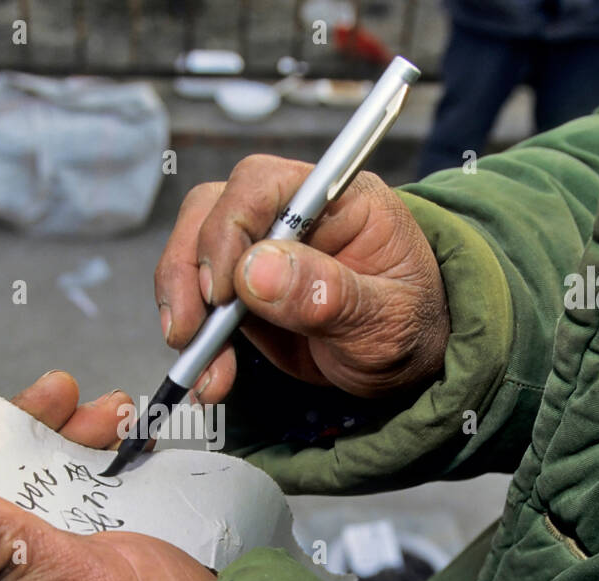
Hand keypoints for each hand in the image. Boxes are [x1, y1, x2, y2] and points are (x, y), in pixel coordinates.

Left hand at [0, 371, 216, 580]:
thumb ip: (11, 548)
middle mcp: (29, 569)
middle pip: (8, 480)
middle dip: (36, 430)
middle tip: (71, 393)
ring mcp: (72, 554)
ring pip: (55, 475)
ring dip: (78, 433)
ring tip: (118, 412)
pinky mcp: (113, 542)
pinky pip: (97, 485)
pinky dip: (111, 453)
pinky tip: (134, 436)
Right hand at [155, 154, 449, 401]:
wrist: (411, 362)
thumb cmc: (414, 327)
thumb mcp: (386, 320)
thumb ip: (328, 294)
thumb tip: (255, 270)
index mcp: (335, 199)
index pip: (261, 184)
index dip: (228, 229)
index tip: (222, 291)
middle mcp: (289, 214)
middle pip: (210, 212)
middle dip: (188, 272)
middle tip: (188, 332)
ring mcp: (259, 250)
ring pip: (192, 256)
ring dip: (183, 311)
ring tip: (203, 371)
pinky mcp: (241, 290)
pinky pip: (198, 304)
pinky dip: (195, 342)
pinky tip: (211, 379)